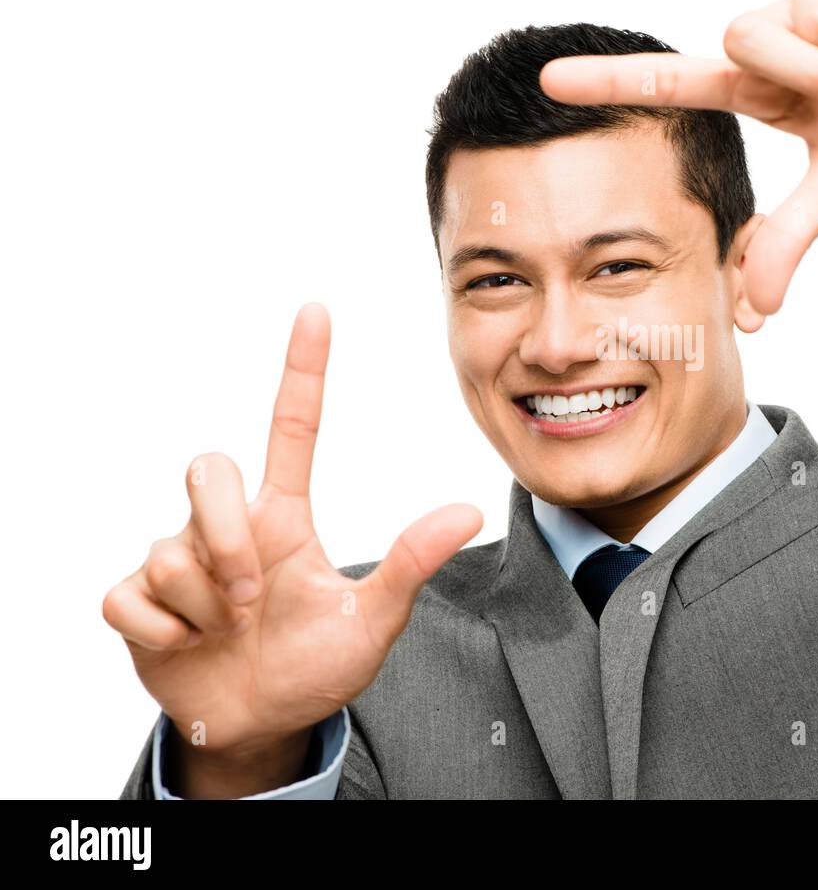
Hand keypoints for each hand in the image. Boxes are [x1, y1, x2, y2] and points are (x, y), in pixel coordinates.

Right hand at [103, 304, 481, 791]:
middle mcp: (230, 526)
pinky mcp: (135, 600)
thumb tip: (467, 512)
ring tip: (231, 634)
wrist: (258, 727)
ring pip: (174, 551)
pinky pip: (131, 596)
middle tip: (254, 600)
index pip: (293, 427)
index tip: (317, 310)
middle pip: (206, 468)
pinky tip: (188, 645)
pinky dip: (165, 632)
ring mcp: (179, 560)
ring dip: (210, 607)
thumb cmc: (313, 666)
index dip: (304, 369)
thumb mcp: (370, 622)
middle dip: (227, 538)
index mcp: (285, 518)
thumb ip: (409, 566)